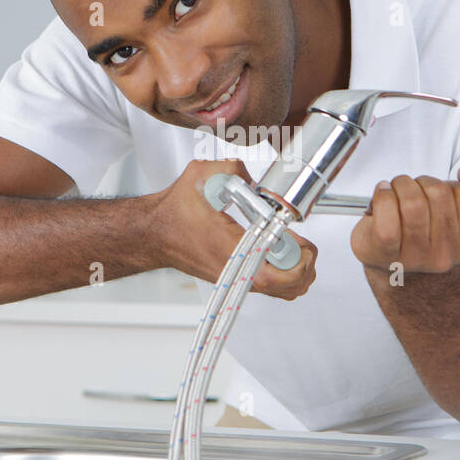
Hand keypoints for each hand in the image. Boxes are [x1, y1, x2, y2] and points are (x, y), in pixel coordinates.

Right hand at [153, 158, 317, 300]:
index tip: (300, 239)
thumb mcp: (202, 175)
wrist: (155, 232)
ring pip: (286, 291)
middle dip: (305, 263)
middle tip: (299, 240)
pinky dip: (285, 271)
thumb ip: (234, 169)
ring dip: (297, 268)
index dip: (300, 260)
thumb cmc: (175, 210)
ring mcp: (239, 279)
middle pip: (291, 288)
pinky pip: (274, 286)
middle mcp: (238, 271)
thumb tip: (256, 177)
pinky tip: (276, 247)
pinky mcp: (238, 279)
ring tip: (289, 244)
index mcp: (233, 250)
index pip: (278, 275)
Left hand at [350, 166, 459, 273]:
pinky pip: (388, 209)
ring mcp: (415, 256)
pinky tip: (382, 196)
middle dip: (422, 181)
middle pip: (438, 192)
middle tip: (413, 192)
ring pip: (413, 199)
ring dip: (401, 185)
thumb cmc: (427, 233)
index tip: (437, 194)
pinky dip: (382, 195)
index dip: (449, 184)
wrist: (395, 268)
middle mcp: (445, 255)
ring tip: (396, 193)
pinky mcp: (385, 250)